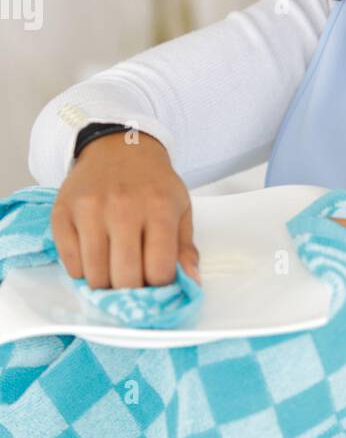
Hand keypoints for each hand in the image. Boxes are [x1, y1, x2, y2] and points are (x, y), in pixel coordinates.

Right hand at [51, 130, 200, 289]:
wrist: (117, 147)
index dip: (160, 285)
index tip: (157, 281)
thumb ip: (185, 249)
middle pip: (126, 278)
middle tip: (135, 281)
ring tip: (115, 271)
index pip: (159, 270)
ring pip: (95, 276)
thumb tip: (190, 284)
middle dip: (133, 290)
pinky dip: (83, 272)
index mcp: (159, 207)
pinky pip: (71, 265)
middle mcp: (122, 207)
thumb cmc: (152, 183)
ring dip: (107, 284)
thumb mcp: (180, 208)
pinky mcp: (62, 213)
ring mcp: (89, 210)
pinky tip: (96, 258)